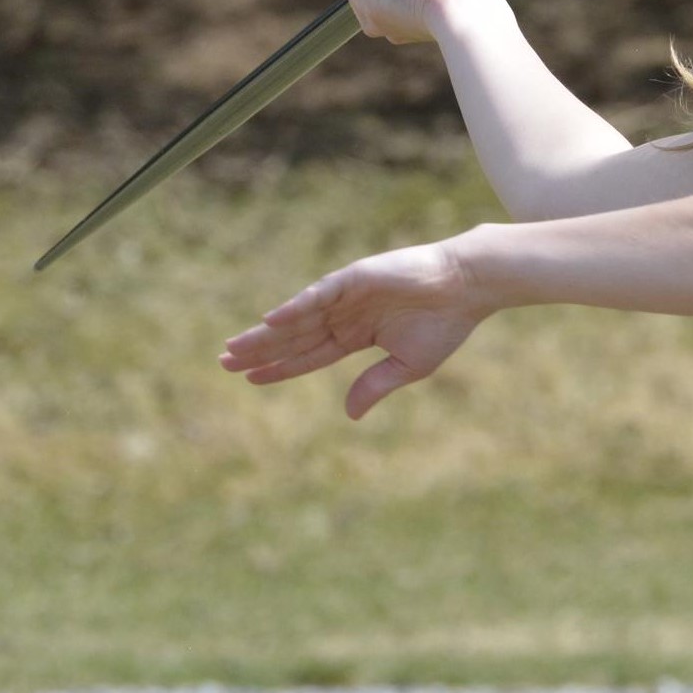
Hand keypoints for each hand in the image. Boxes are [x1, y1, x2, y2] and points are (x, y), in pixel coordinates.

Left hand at [219, 241, 493, 418]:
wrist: (468, 288)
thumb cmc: (445, 324)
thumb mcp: (409, 365)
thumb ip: (375, 386)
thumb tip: (349, 415)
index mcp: (359, 334)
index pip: (310, 354)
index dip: (280, 367)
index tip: (249, 379)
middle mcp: (346, 314)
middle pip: (294, 337)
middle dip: (260, 351)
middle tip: (223, 363)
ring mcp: (347, 294)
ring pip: (298, 318)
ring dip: (266, 333)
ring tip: (234, 348)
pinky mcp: (354, 278)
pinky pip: (318, 294)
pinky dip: (295, 306)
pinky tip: (270, 319)